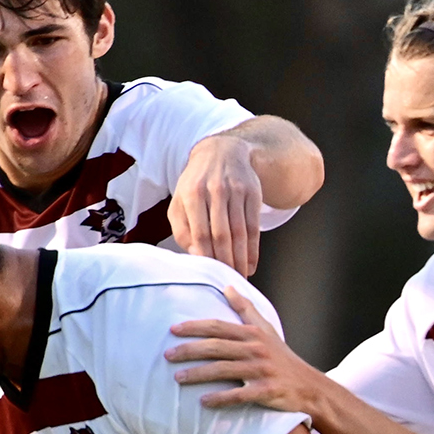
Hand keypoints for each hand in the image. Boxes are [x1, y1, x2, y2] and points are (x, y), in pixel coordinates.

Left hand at [166, 288, 330, 414]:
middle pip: (216, 347)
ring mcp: (261, 370)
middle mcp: (256, 349)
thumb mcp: (267, 330)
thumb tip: (227, 286)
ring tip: (177, 378)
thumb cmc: (283, 358)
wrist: (310, 387)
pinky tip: (203, 402)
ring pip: (224, 370)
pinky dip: (221, 398)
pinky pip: (239, 394)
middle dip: (189, 350)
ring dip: (198, 374)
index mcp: (253, 334)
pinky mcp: (266, 391)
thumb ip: (245, 309)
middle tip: (167, 355)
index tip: (172, 330)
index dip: (194, 327)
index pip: (218, 327)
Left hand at [170, 134, 263, 273]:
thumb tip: (195, 254)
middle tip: (228, 280)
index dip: (207, 256)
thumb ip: (181, 229)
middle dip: (226, 261)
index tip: (210, 275)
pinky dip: (254, 248)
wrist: (222, 153)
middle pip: (222, 234)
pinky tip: (251, 263)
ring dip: (241, 258)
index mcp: (192, 193)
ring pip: (240, 232)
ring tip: (240, 276)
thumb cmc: (196, 184)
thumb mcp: (180, 201)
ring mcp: (236, 191)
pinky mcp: (253, 193)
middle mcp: (215, 191)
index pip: (201, 232)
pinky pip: (254, 226)